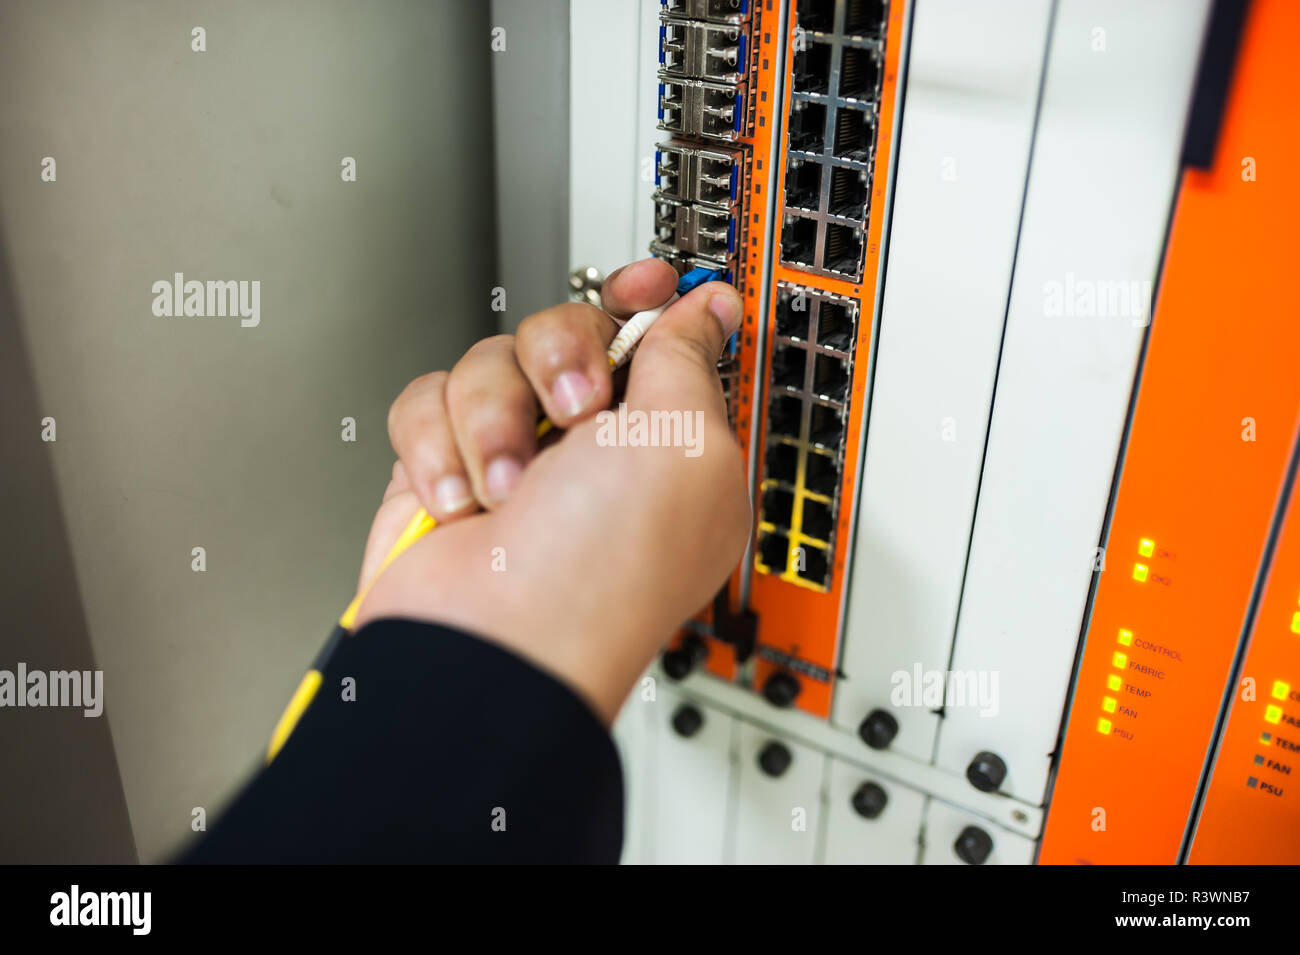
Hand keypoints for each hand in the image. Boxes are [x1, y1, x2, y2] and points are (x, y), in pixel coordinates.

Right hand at [354, 258, 751, 723]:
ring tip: (510, 486)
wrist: (497, 643)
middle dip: (562, 356)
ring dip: (495, 417)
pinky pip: (427, 398)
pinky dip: (438, 448)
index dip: (649, 299)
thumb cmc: (601, 568)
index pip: (656, 339)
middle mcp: (594, 447)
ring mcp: (516, 456)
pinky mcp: (442, 465)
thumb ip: (691, 356)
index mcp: (668, 442)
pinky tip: (462, 503)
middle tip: (575, 411)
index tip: (647, 282)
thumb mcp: (688, 442)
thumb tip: (707, 307)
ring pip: (489, 358)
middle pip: (567, 329)